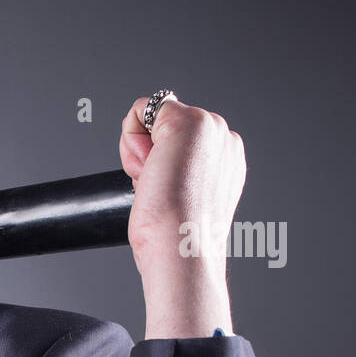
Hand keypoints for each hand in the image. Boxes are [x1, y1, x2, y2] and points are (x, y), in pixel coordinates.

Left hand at [119, 95, 244, 337]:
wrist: (182, 248)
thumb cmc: (177, 239)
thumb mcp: (180, 201)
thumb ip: (175, 176)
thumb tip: (153, 167)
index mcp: (225, 159)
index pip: (176, 144)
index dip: (157, 167)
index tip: (166, 194)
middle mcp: (224, 138)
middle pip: (162, 127)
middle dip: (148, 156)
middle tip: (160, 191)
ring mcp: (210, 126)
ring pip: (151, 119)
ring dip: (139, 152)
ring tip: (157, 184)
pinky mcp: (188, 121)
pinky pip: (141, 108)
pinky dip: (129, 137)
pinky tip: (147, 168)